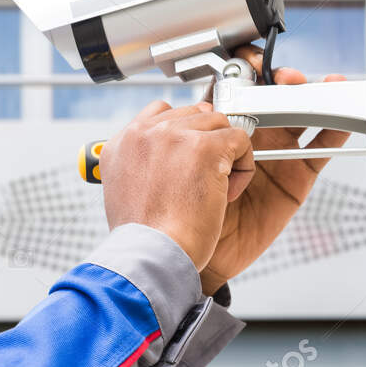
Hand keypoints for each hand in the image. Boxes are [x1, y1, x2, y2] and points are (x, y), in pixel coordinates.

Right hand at [100, 97, 254, 270]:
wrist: (151, 254)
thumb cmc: (143, 237)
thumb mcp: (125, 191)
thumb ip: (142, 163)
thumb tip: (169, 155)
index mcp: (122, 142)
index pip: (160, 112)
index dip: (182, 136)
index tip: (188, 162)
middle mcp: (143, 132)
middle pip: (194, 115)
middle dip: (206, 144)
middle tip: (202, 180)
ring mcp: (174, 136)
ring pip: (218, 125)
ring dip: (225, 155)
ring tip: (213, 189)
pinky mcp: (205, 147)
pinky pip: (240, 140)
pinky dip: (243, 168)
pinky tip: (226, 193)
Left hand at [198, 46, 350, 293]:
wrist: (186, 254)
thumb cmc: (175, 213)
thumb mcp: (177, 164)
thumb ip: (193, 135)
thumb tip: (206, 105)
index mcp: (213, 132)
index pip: (234, 93)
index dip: (245, 75)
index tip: (249, 63)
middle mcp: (244, 141)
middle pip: (271, 100)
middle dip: (281, 81)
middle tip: (283, 78)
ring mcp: (272, 158)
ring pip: (299, 118)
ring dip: (313, 98)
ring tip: (320, 86)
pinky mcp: (294, 179)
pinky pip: (319, 151)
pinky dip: (335, 132)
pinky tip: (344, 117)